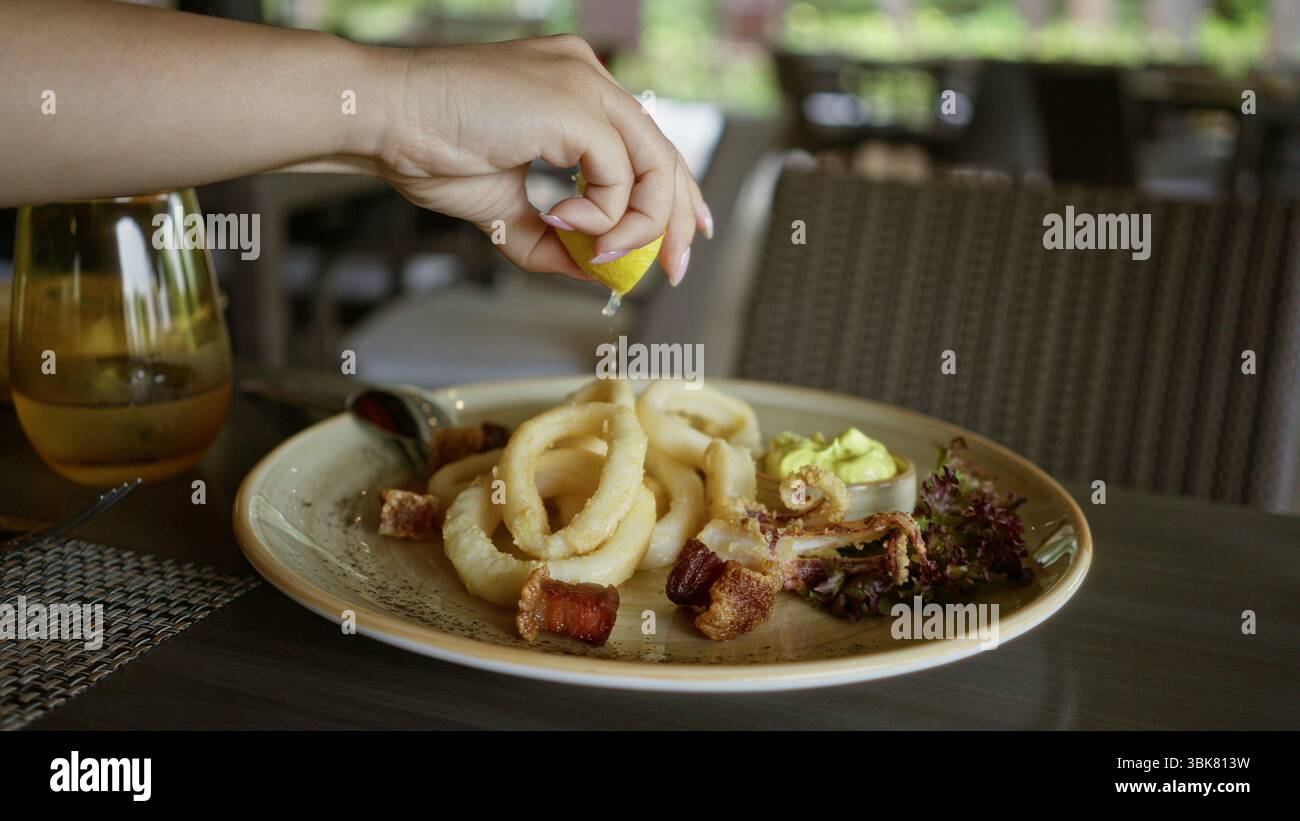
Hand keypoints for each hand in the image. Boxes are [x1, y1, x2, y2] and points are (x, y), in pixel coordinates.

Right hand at [371, 35, 710, 283]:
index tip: (685, 239)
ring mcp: (584, 84)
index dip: (675, 195)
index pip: (647, 144)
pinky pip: (617, 176)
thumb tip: (600, 273)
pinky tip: (558, 219)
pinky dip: (600, 215)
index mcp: (576, 88)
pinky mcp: (574, 104)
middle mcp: (589, 76)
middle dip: (676, 221)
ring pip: (654, 166)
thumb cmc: (429, 148)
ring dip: (636, 227)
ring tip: (598, 254)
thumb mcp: (506, 211)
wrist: (382, 118)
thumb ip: (556, 239)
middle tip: (673, 268)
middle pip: (665, 154)